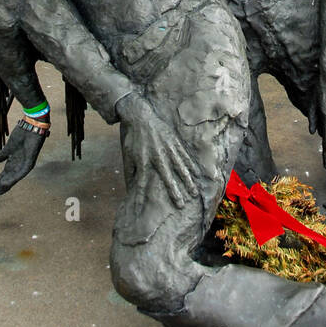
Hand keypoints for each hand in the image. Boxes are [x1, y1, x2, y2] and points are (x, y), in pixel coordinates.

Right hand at [0, 121, 47, 195]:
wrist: (31, 126)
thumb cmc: (22, 135)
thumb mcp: (9, 147)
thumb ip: (2, 155)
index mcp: (12, 166)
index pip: (1, 180)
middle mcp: (17, 169)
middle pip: (4, 184)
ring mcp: (23, 167)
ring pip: (10, 182)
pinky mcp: (29, 162)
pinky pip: (20, 174)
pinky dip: (11, 180)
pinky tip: (3, 183)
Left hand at [117, 93, 200, 208]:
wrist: (140, 116)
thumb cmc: (133, 138)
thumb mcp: (128, 154)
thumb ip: (130, 171)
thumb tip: (131, 187)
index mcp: (143, 161)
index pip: (142, 183)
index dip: (141, 197)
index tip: (142, 210)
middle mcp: (157, 157)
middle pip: (167, 178)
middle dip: (174, 192)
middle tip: (180, 205)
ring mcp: (167, 149)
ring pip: (180, 167)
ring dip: (187, 180)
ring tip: (194, 192)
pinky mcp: (174, 142)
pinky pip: (184, 156)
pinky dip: (190, 165)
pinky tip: (197, 174)